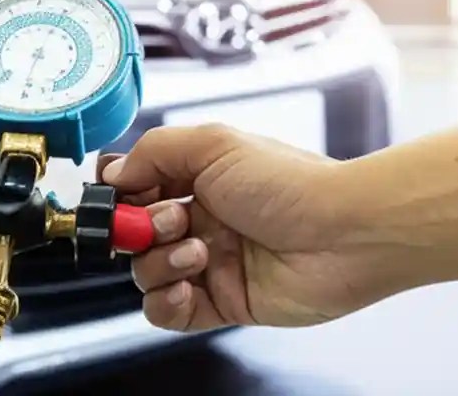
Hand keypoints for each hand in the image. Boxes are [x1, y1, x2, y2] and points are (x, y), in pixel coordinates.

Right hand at [101, 125, 404, 331]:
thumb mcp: (215, 144)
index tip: (120, 199)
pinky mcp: (222, 303)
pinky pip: (167, 312)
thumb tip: (113, 173)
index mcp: (199, 179)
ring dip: (159, 263)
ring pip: (146, 273)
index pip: (136, 189)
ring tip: (198, 251)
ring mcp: (210, 264)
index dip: (122, 197)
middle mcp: (202, 220)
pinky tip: (187, 284)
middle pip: (134, 234)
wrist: (344, 235)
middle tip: (173, 221)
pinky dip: (165, 301)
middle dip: (140, 230)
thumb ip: (154, 150)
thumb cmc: (292, 185)